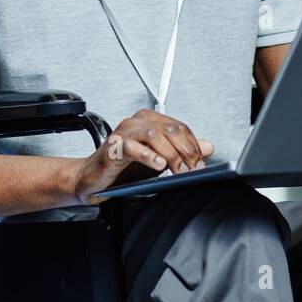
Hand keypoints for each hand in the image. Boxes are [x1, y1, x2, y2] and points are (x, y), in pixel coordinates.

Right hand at [68, 108, 214, 204]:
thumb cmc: (123, 168)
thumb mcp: (160, 160)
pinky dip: (148, 156)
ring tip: (179, 170)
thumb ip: (183, 151)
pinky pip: (132, 147)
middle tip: (194, 170)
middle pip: (170, 130)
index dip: (194, 146)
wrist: (93, 179)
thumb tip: (208, 146)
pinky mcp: (113, 147)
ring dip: (171, 154)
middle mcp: (137, 122)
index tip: (201, 165)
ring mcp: (124, 133)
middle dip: (186, 151)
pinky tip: (158, 165)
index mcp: (149, 121)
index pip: (180, 128)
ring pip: (154, 135)